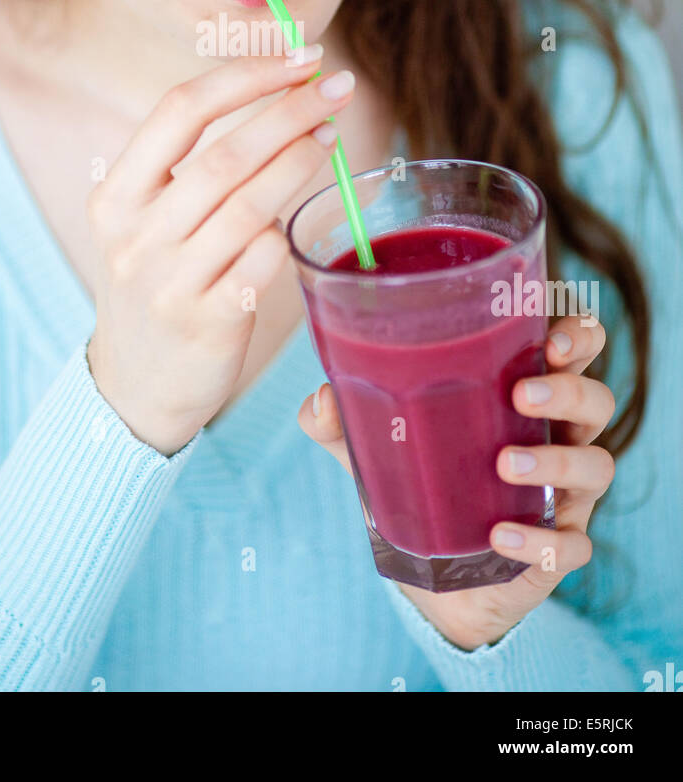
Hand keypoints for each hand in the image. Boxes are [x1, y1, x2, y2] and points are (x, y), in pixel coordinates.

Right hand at [86, 44, 355, 454]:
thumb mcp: (144, 220)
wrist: (135, 384)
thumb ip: (188, 165)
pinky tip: (301, 215)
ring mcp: (169, 282)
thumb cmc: (156, 280)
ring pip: (248, 206)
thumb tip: (279, 92)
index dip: (246, 75)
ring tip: (331, 135)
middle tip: (336, 87)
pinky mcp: (206, 322)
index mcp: (116, 194)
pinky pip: (262, 261)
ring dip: (299, 162)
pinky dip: (287, 231)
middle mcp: (135, 235)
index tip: (300, 56)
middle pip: (224, 154)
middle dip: (288, 112)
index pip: (180, 109)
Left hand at [298, 312, 615, 648]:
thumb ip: (342, 419)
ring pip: (598, 466)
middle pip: (596, 399)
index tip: (552, 338)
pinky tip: (500, 536)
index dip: (578, 336)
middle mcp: (555, 437)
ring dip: (555, 460)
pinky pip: (572, 545)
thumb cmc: (417, 483)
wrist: (431, 581)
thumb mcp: (374, 446)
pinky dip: (540, 541)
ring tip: (502, 463)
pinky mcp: (558, 550)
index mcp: (522, 393)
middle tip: (522, 395)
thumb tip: (321, 400)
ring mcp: (564, 496)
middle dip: (570, 389)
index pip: (573, 348)